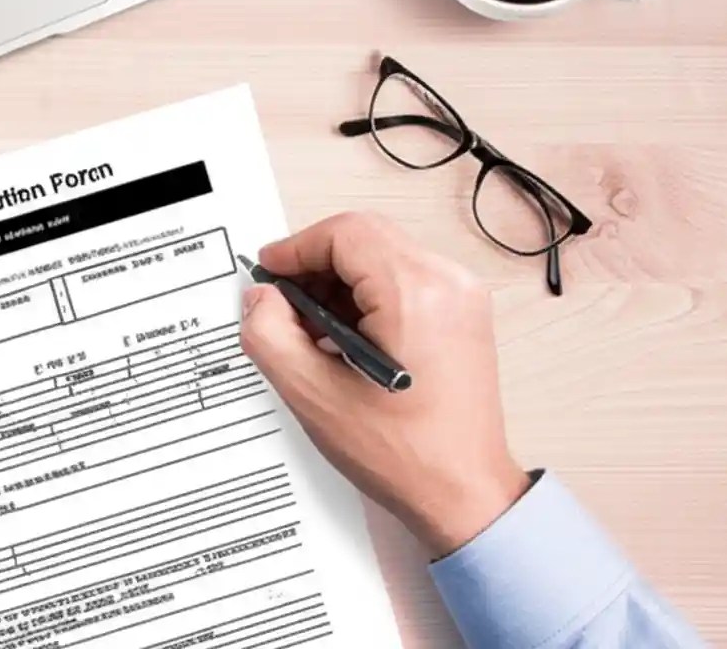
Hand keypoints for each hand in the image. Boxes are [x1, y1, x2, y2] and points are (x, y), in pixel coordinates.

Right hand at [238, 213, 529, 556]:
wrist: (465, 493)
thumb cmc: (407, 455)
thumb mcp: (314, 395)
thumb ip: (271, 335)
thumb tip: (261, 299)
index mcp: (415, 293)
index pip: (345, 233)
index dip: (296, 248)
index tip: (269, 273)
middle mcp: (448, 283)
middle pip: (366, 238)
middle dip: (316, 265)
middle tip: (284, 304)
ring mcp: (463, 297)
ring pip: (385, 256)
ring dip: (341, 282)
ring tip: (313, 332)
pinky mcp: (464, 314)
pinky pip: (406, 279)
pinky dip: (368, 296)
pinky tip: (346, 339)